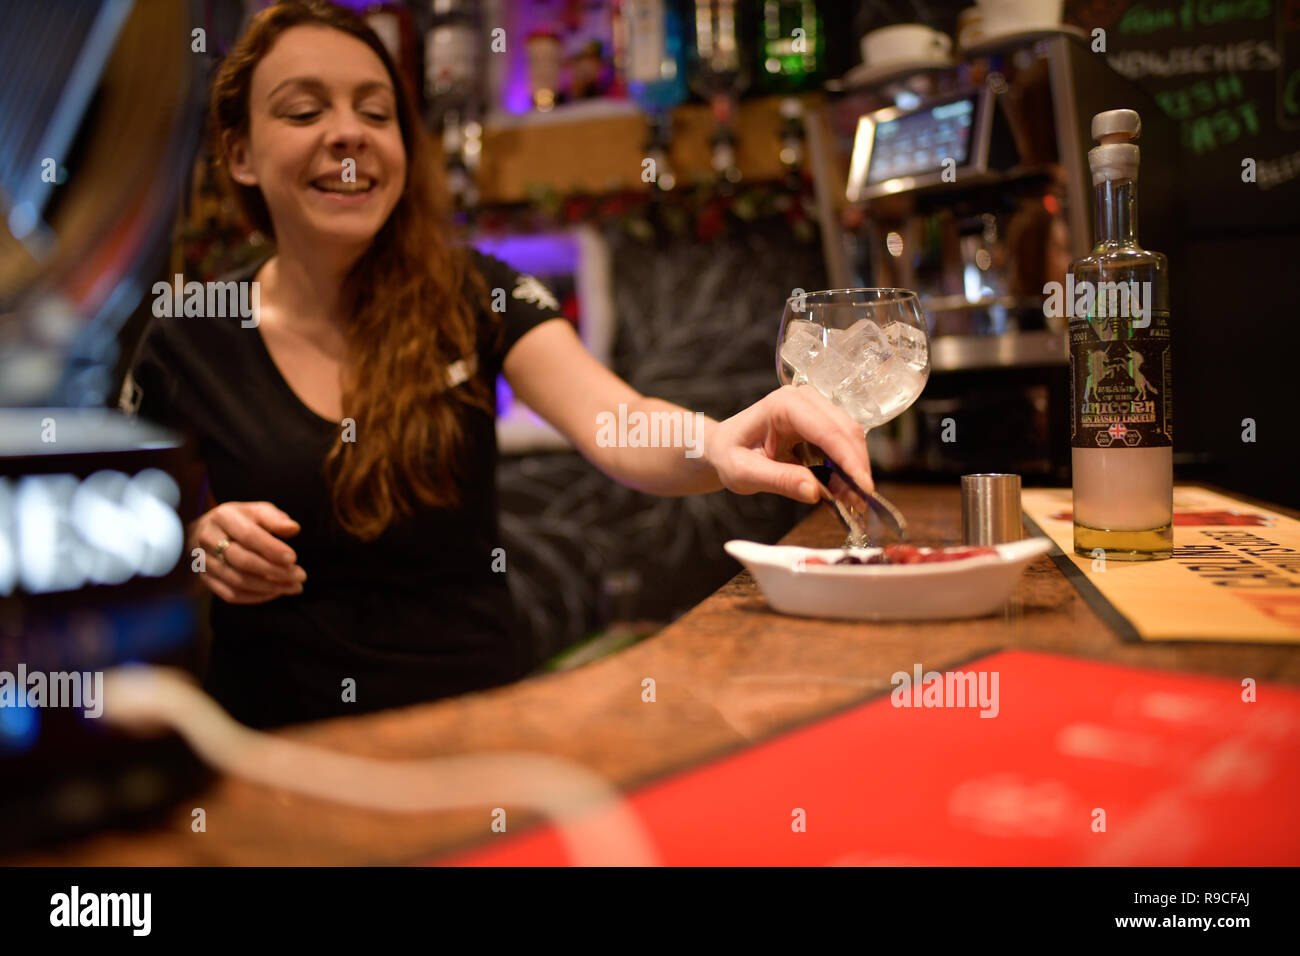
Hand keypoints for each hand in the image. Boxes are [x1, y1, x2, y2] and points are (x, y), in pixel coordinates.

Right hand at [187, 501, 305, 604]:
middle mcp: (209, 539)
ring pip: (237, 581)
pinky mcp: (206, 579)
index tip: (294, 558)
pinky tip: (276, 592)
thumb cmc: (241, 521)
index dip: (271, 548)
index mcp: (223, 517)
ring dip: (270, 587)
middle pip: (242, 561)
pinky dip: (256, 597)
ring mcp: (204, 562)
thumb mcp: (257, 512)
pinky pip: (231, 594)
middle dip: (275, 571)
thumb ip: (275, 519)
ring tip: (294, 586)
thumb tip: (294, 528)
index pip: (248, 536)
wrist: (205, 533)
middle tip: (301, 576)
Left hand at [704, 384, 872, 502]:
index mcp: (783, 405)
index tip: (864, 488)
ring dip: (854, 471)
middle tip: (860, 504)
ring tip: (849, 502)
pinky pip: (843, 446)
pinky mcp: (821, 422)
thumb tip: (814, 492)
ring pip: (850, 439)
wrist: (723, 447)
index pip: (827, 431)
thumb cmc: (729, 455)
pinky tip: (841, 492)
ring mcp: (816, 408)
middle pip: (847, 432)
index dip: (850, 460)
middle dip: (857, 469)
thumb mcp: (744, 473)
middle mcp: (804, 399)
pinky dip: (846, 470)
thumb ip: (779, 480)